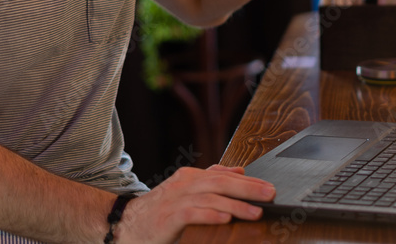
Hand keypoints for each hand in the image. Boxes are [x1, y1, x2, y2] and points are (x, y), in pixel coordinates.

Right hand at [114, 165, 274, 242]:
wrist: (125, 225)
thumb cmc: (160, 211)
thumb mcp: (186, 192)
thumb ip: (211, 180)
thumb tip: (239, 171)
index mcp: (190, 177)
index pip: (223, 175)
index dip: (248, 181)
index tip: (269, 186)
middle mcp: (184, 184)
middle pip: (220, 183)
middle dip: (248, 188)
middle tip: (270, 194)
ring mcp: (175, 200)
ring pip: (210, 198)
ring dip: (236, 204)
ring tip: (255, 211)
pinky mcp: (168, 217)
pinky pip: (192, 214)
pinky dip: (210, 215)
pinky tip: (226, 218)